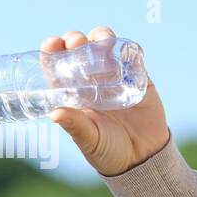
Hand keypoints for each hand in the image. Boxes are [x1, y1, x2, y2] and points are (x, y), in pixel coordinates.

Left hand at [42, 27, 170, 176]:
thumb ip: (75, 126)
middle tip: (76, 41)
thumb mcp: (89, 139)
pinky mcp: (138, 78)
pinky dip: (129, 48)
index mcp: (72, 93)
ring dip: (101, 37)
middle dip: (76, 40)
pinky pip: (133, 57)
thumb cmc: (108, 151)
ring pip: (105, 48)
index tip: (53, 43)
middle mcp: (91, 81)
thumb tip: (55, 114)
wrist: (143, 158)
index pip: (57, 66)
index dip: (53, 51)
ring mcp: (115, 77)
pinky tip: (125, 48)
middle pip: (80, 51)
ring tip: (101, 39)